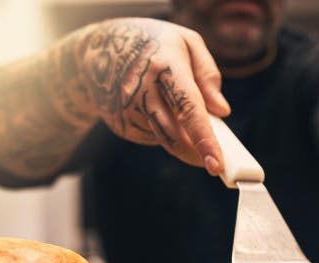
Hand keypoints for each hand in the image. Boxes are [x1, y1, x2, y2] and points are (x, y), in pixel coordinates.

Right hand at [76, 18, 230, 174]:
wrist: (96, 50)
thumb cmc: (153, 45)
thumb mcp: (186, 42)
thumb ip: (208, 75)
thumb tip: (222, 111)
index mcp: (163, 66)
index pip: (188, 109)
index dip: (204, 140)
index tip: (216, 165)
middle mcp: (141, 90)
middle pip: (175, 136)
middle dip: (198, 153)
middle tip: (217, 162)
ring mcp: (127, 111)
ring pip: (167, 139)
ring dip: (184, 140)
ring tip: (184, 115)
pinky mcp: (122, 125)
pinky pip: (154, 137)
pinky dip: (166, 131)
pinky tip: (159, 109)